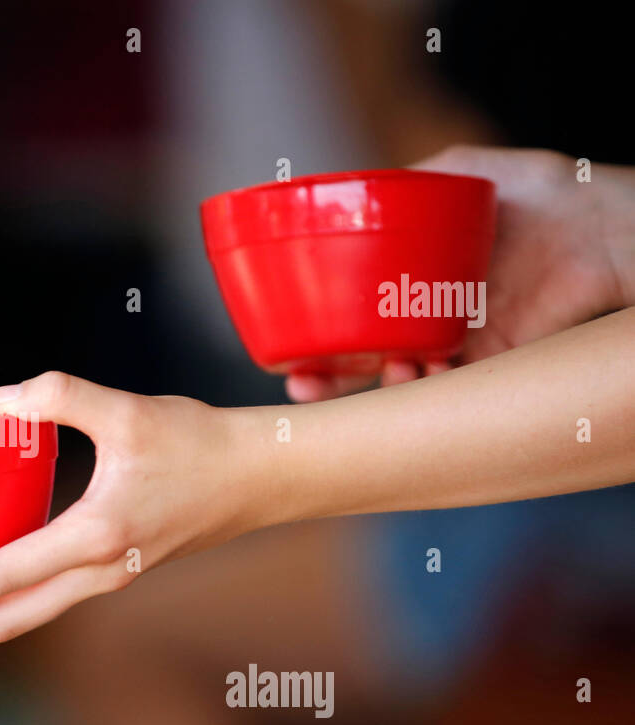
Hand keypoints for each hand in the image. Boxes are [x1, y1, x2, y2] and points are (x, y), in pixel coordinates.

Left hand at [0, 372, 256, 641]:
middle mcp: (98, 572)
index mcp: (96, 537)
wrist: (261, 477)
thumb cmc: (201, 445)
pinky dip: (0, 602)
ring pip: (25, 616)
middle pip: (5, 620)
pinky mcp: (112, 570)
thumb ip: (59, 397)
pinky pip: (44, 600)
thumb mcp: (127, 411)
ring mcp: (106, 578)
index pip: (2, 577)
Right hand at [286, 146, 634, 401]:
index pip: (347, 318)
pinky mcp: (491, 364)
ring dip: (378, 387)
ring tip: (385, 372)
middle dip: (325, 382)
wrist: (603, 225)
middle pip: (360, 360)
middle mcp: (423, 316)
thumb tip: (355, 189)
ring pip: (398, 381)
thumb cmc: (540, 193)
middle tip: (301, 388)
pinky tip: (421, 373)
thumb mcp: (460, 171)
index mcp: (406, 280)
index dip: (312, 341)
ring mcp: (456, 342)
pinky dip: (426, 390)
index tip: (284, 356)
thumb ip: (409, 182)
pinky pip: (446, 390)